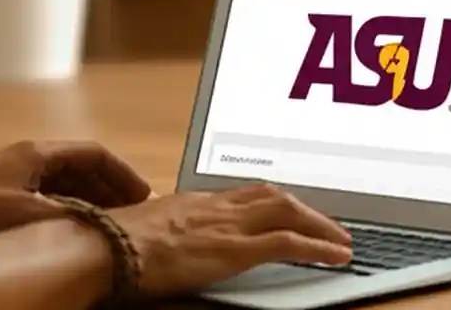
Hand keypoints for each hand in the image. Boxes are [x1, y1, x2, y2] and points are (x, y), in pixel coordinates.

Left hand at [0, 140, 151, 239]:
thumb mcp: (24, 215)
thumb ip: (67, 216)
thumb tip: (103, 222)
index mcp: (38, 153)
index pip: (95, 153)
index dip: (123, 173)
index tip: (144, 196)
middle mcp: (31, 157)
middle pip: (83, 167)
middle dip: (111, 189)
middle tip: (134, 215)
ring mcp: (17, 173)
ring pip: (67, 182)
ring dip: (92, 200)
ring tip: (112, 225)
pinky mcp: (5, 191)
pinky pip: (50, 195)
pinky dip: (70, 209)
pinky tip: (77, 229)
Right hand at [108, 183, 352, 298]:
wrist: (109, 246)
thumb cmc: (117, 243)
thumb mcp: (145, 230)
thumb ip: (164, 231)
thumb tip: (163, 240)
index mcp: (195, 201)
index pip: (245, 194)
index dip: (273, 202)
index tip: (289, 211)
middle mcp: (216, 206)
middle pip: (273, 196)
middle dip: (305, 209)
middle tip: (328, 226)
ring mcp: (228, 225)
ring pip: (288, 211)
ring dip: (320, 224)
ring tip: (340, 241)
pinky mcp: (235, 249)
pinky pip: (288, 243)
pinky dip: (318, 247)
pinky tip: (337, 256)